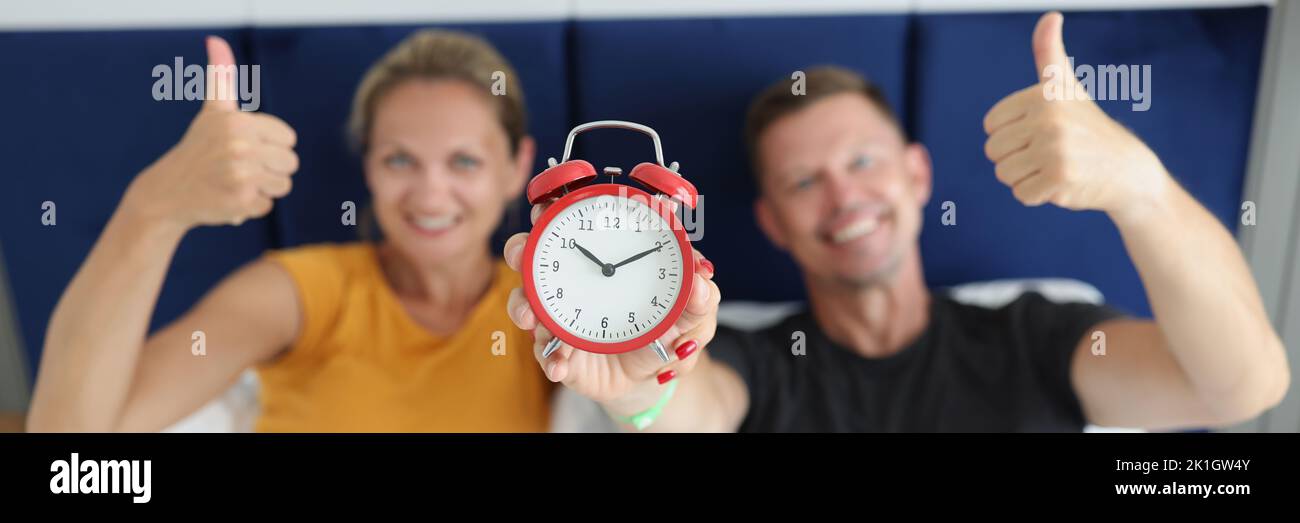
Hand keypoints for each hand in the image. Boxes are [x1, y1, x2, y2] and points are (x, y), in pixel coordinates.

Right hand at [121, 36, 298, 229]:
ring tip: (235, 182)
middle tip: (239, 168)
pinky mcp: (239, 201)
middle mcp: (240, 146)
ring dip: (263, 188)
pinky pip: (267, 205)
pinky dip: (251, 206)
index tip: (246, 147)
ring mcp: (240, 174)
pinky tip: (228, 198)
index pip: (288, 139)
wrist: (167, 191)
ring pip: (283, 185)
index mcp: (239, 122)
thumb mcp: (213, 112)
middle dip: (269, 169)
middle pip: (290, 163)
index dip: (270, 146)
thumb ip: (221, 77)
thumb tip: (216, 40)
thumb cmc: (199, 148)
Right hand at [504, 201, 720, 405]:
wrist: (658, 373)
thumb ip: (700, 297)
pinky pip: (545, 353)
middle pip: (533, 256)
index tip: (543, 204)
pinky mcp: (559, 353)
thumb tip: (701, 280)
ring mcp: (560, 317)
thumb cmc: (669, 329)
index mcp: (602, 258)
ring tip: (534, 318)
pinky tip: (560, 363)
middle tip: (524, 252)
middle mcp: (572, 282)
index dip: (552, 210)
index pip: (571, 225)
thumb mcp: (693, 312)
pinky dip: (550, 358)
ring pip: (527, 304)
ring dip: (524, 306)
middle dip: (521, 250)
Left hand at [982, 12, 1169, 219]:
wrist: (1127, 170)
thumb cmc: (1088, 126)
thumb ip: (1048, 52)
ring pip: (1004, 174)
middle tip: (1048, 153)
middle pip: (993, 151)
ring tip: (1054, 167)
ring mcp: (1055, 150)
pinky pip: (1021, 195)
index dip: (1010, 134)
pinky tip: (1060, 184)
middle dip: (1016, 158)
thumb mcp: (1066, 85)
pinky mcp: (1060, 179)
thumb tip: (1050, 15)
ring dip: (1025, 178)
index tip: (1039, 131)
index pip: (990, 126)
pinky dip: (1037, 195)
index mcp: (1043, 95)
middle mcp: (1049, 119)